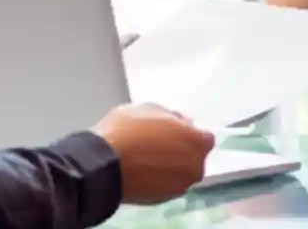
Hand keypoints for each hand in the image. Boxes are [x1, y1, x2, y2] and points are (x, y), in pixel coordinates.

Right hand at [91, 103, 216, 204]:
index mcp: (197, 142)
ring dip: (170, 166)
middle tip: (158, 142)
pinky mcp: (162, 199)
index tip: (173, 130)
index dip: (188, 132)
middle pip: (194, 157)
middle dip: (181, 150)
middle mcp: (194, 167)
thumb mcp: (150, 108)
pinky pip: (166, 185)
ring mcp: (179, 186)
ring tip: (146, 156)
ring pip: (180, 173)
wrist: (104, 165)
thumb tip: (179, 122)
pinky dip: (159, 179)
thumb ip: (172, 116)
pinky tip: (141, 170)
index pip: (204, 138)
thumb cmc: (126, 131)